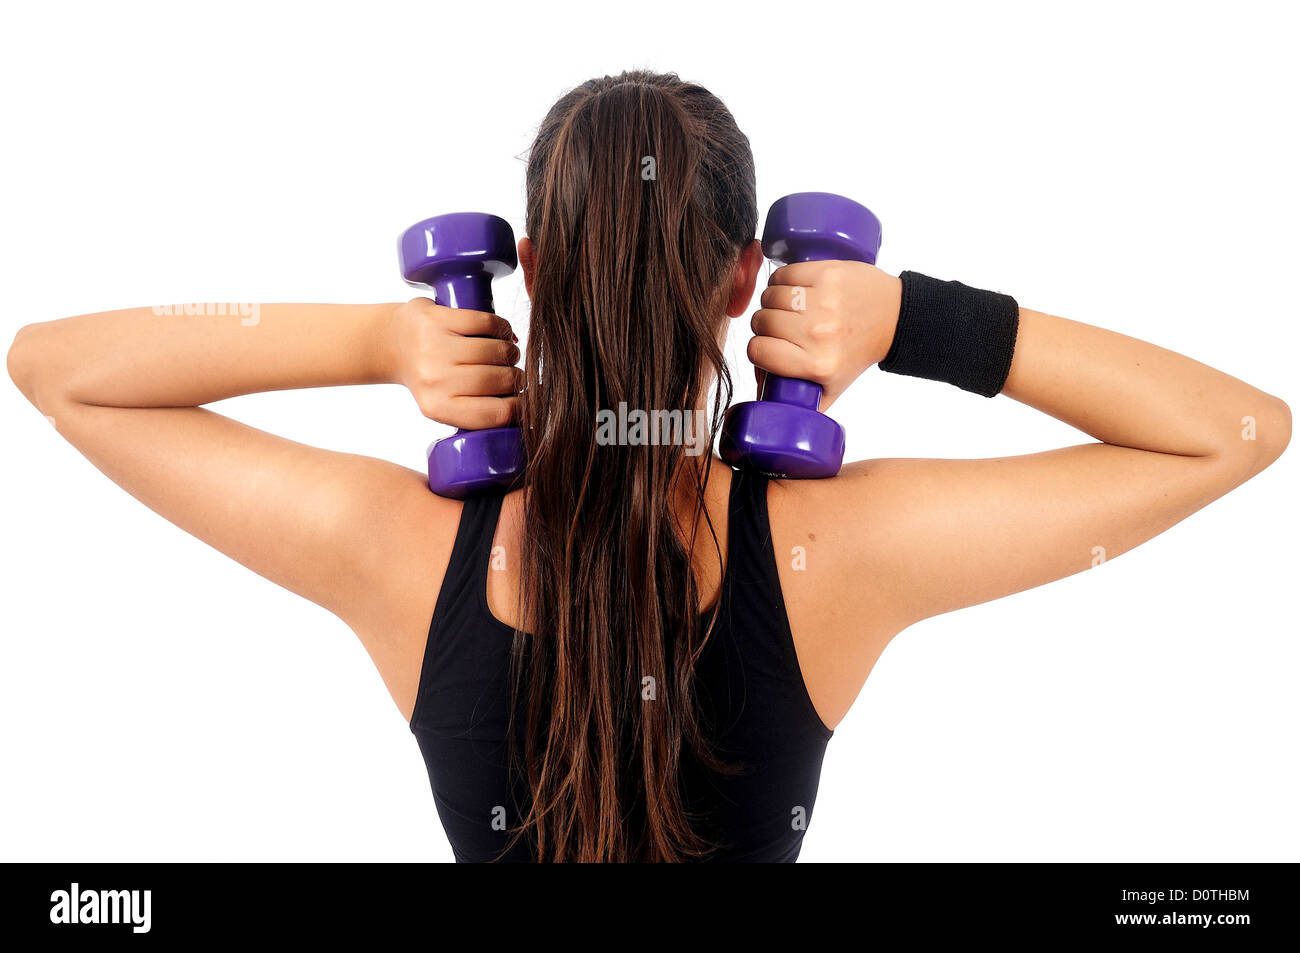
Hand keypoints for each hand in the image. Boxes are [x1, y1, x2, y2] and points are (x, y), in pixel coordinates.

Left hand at [383, 297, 522, 428]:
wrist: (390, 343)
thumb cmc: (428, 376)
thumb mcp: (445, 404)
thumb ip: (476, 412)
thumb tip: (522, 410)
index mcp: (437, 407)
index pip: (497, 414)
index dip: (519, 408)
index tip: (521, 399)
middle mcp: (435, 379)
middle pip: (502, 380)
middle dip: (515, 376)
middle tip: (510, 373)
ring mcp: (435, 347)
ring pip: (498, 350)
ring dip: (509, 352)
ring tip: (503, 354)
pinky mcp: (437, 319)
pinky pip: (488, 323)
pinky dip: (501, 327)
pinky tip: (498, 333)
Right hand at [748, 261, 900, 410]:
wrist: (894, 317)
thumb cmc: (857, 352)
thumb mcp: (831, 387)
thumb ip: (797, 399)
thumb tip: (763, 399)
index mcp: (817, 364)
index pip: (758, 351)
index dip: (758, 348)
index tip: (768, 346)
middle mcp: (819, 333)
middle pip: (762, 321)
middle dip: (765, 324)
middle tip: (780, 326)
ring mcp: (823, 300)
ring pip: (769, 295)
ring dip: (772, 301)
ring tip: (787, 307)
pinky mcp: (827, 274)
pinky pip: (783, 273)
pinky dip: (783, 280)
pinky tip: (794, 289)